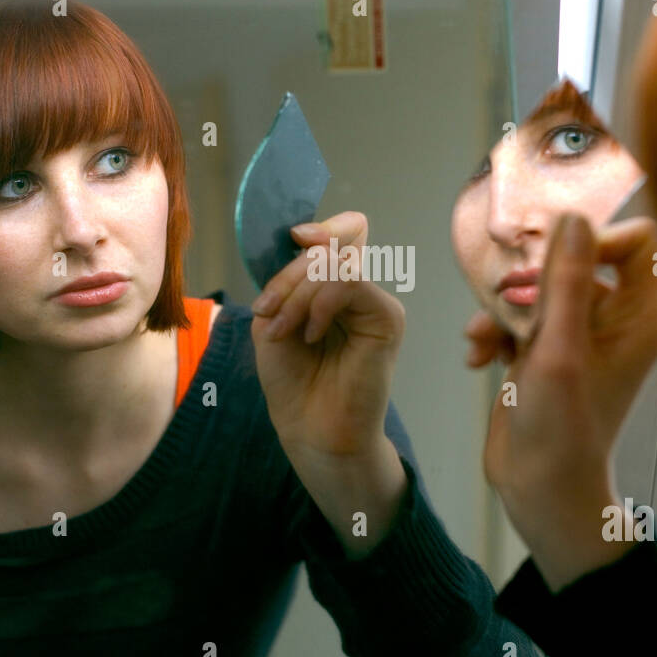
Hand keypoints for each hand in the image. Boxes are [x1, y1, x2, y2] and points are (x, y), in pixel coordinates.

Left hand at [250, 211, 407, 549]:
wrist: (311, 429)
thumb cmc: (293, 381)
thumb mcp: (275, 318)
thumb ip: (290, 279)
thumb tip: (309, 237)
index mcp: (334, 286)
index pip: (341, 232)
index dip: (321, 226)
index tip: (293, 238)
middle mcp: (359, 289)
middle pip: (331, 245)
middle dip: (290, 275)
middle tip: (267, 312)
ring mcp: (376, 302)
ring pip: (337, 263)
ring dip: (298, 293)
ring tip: (282, 331)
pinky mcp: (389, 318)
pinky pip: (352, 283)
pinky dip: (320, 303)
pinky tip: (309, 334)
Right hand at [472, 214, 656, 590]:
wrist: (540, 491)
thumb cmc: (561, 430)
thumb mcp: (559, 350)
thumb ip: (567, 282)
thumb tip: (573, 219)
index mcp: (639, 319)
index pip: (636, 243)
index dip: (593, 241)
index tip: (551, 262)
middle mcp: (616, 323)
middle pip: (579, 260)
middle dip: (534, 278)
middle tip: (506, 300)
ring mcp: (580, 338)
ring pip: (542, 289)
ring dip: (505, 308)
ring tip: (482, 338)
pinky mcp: (548, 353)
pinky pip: (521, 317)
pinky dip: (496, 331)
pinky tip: (478, 358)